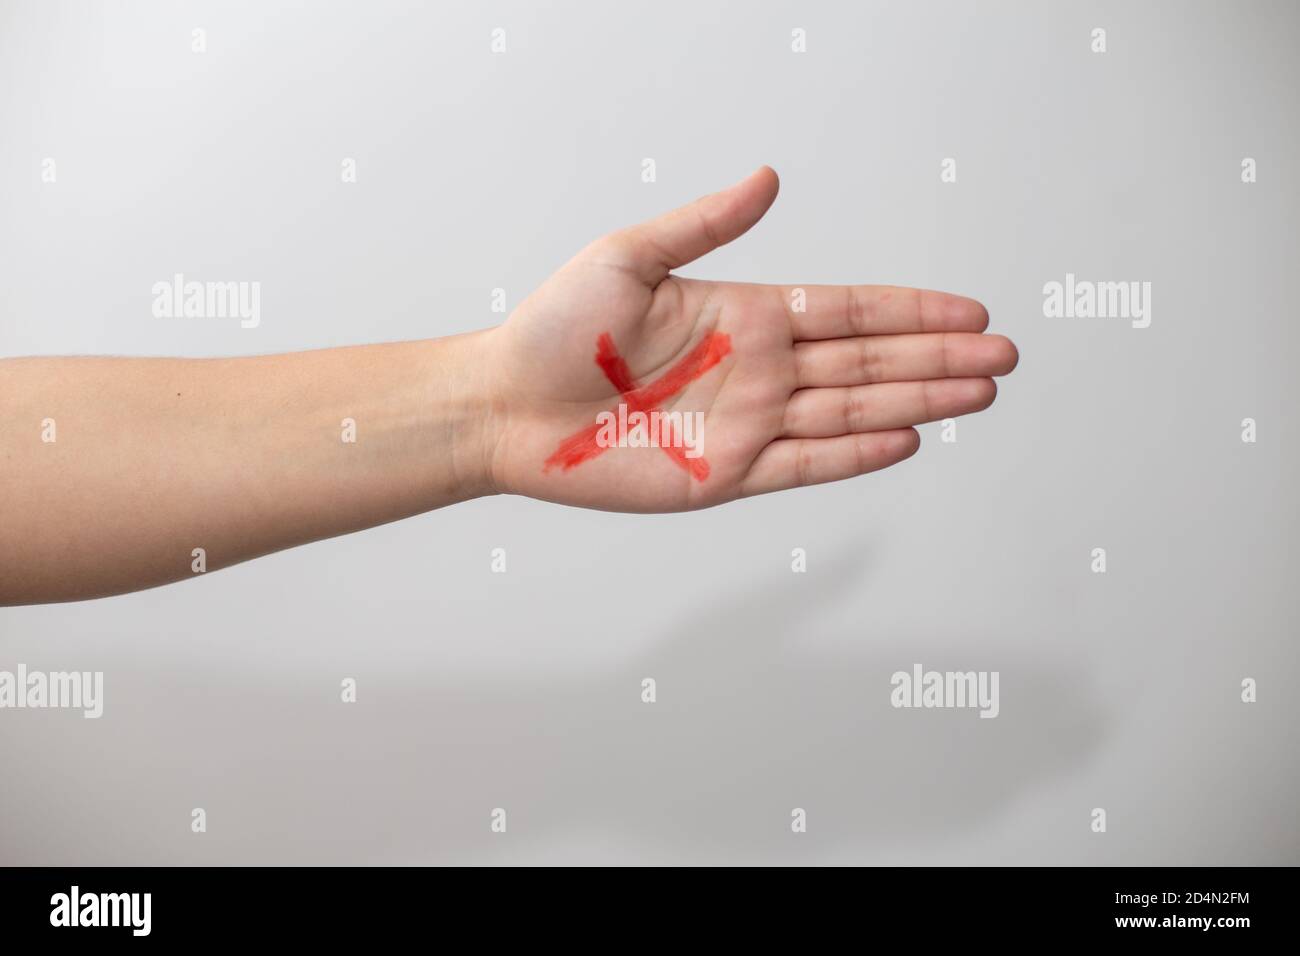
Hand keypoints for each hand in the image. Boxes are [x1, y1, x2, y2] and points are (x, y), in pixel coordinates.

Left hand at [481, 167, 1017, 511]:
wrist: (506, 406)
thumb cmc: (553, 330)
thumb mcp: (629, 257)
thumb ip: (706, 224)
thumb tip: (769, 178)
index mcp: (743, 314)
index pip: (848, 310)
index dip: (912, 312)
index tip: (969, 312)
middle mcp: (756, 369)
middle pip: (868, 361)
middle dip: (938, 358)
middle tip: (1003, 357)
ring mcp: (746, 424)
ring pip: (852, 411)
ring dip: (918, 401)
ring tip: (978, 394)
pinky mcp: (725, 474)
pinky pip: (806, 462)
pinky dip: (857, 453)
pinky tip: (907, 438)